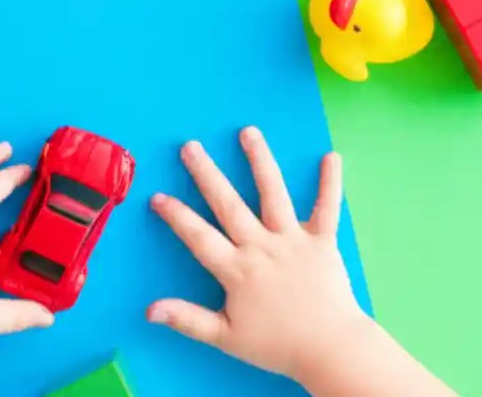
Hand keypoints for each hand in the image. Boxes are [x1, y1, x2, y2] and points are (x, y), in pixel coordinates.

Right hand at [147, 127, 368, 383]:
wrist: (330, 349)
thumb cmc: (277, 345)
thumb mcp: (226, 337)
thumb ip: (187, 318)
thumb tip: (149, 310)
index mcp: (237, 270)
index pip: (199, 237)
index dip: (177, 216)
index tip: (158, 196)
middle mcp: (262, 247)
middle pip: (229, 204)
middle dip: (207, 174)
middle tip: (190, 146)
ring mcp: (293, 240)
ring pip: (274, 194)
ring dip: (260, 161)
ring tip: (248, 132)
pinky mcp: (323, 241)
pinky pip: (328, 208)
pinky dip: (331, 183)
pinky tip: (332, 157)